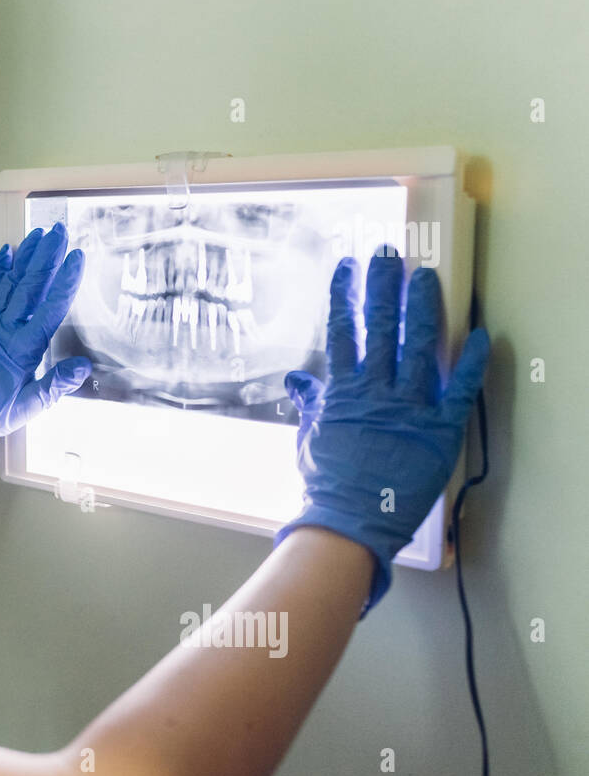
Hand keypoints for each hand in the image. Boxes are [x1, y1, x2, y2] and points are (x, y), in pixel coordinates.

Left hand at [0, 222, 92, 461]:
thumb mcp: (31, 405)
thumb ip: (56, 384)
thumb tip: (82, 366)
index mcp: (23, 348)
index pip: (50, 309)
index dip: (65, 282)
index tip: (77, 257)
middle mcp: (6, 329)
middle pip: (30, 285)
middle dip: (46, 255)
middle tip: (60, 230)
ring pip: (10, 282)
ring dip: (25, 256)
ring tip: (39, 233)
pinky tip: (6, 251)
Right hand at [275, 247, 489, 618]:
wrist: (350, 521)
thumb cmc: (327, 482)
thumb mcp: (311, 436)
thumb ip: (309, 402)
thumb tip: (296, 378)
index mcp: (343, 392)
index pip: (342, 332)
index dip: (345, 296)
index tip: (348, 267)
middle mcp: (376, 392)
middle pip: (379, 328)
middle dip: (382, 287)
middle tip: (388, 254)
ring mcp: (408, 408)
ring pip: (417, 346)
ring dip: (420, 308)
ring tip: (423, 276)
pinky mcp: (439, 429)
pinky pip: (458, 390)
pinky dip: (470, 362)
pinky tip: (479, 334)